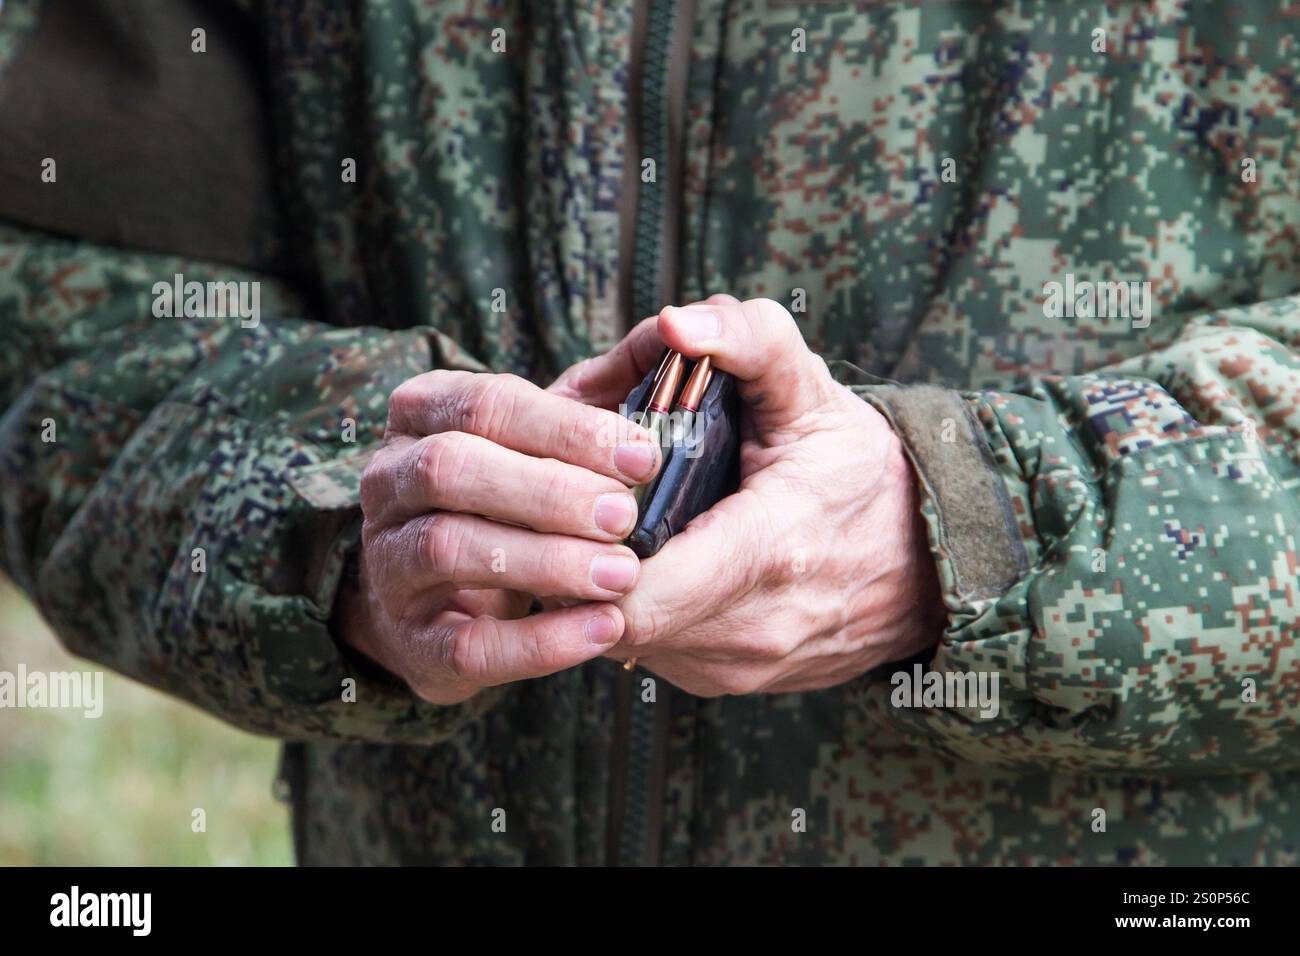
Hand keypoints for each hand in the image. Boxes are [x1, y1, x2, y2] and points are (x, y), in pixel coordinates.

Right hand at [336, 370, 660, 704]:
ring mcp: (388, 562)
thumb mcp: (548, 437)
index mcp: (423, 414)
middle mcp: (388, 480)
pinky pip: (468, 644)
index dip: (566, 429)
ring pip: (447, 548)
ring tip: (621, 575)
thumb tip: (674, 332)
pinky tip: (603, 631)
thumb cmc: (512, 497)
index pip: (485, 404)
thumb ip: (603, 390)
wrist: (445, 597)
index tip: (645, 453)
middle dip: (545, 490)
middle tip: (624, 514)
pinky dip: (540, 641)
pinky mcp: (412, 640)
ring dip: (543, 561)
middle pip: (450, 468)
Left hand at [558, 296, 944, 695]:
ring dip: (599, 583)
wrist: (927, 566)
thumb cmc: (862, 471)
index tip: (578, 491)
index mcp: (769, 551)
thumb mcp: (814, 391)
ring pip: (618, 635)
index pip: (636, 586)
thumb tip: (674, 324)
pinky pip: (646, 649)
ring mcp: (736, 665)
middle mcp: (750, 626)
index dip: (583, 542)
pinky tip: (650, 557)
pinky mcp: (724, 680)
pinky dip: (631, 604)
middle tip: (577, 500)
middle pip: (612, 610)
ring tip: (614, 523)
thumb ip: (747, 339)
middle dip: (579, 556)